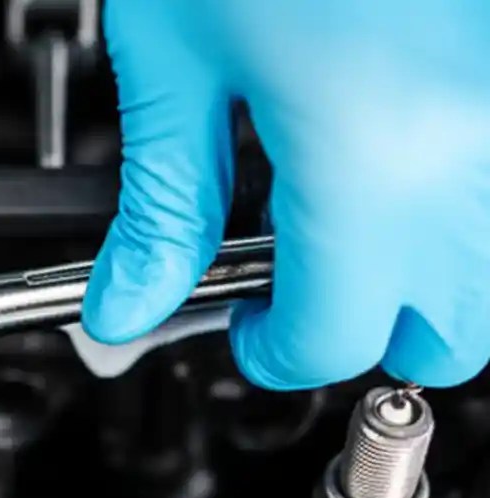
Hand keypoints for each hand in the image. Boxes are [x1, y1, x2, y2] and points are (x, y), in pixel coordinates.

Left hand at [82, 0, 489, 388]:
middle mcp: (475, 140)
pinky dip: (445, 199)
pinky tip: (375, 145)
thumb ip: (163, 201)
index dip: (268, 353)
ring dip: (418, 275)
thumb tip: (129, 301)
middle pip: (451, 337)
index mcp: (375, 154)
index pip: (334, 341)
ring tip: (334, 211)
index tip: (240, 327)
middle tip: (287, 286)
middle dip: (361, 334)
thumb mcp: (173, 56)